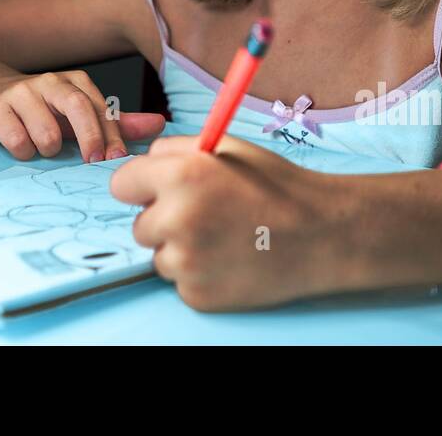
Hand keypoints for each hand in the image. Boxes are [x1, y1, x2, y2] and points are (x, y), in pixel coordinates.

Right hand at [0, 69, 165, 162]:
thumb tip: (160, 125)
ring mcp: (21, 93)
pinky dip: (22, 149)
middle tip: (94, 162)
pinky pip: (14, 136)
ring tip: (46, 150)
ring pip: (45, 129)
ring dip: (50, 148)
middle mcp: (50, 83)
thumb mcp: (79, 114)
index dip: (113, 135)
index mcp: (76, 84)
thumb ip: (118, 122)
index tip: (118, 159)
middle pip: (78, 107)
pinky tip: (22, 148)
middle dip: (90, 137)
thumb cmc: (43, 109)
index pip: (101, 108)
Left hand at [109, 134, 368, 310]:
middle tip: (204, 214)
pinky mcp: (197, 295)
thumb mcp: (226, 147)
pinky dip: (199, 274)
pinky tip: (230, 259)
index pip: (120, 185)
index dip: (141, 186)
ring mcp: (186, 262)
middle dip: (163, 219)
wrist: (321, 235)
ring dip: (181, 249)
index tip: (157, 190)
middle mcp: (177, 220)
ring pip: (160, 256)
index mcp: (180, 176)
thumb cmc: (276, 186)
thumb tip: (145, 162)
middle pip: (139, 225)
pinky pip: (180, 282)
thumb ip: (177, 149)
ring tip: (223, 237)